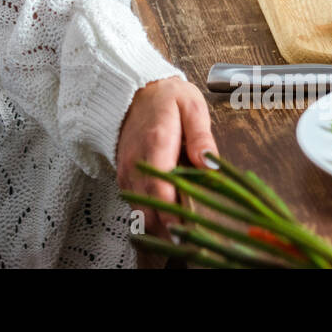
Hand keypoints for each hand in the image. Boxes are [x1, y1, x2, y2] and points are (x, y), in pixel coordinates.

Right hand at [116, 76, 216, 238]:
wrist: (134, 88)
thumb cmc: (165, 97)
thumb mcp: (191, 106)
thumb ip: (201, 135)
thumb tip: (208, 161)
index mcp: (155, 143)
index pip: (159, 188)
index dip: (171, 215)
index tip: (185, 232)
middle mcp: (135, 160)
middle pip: (146, 207)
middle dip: (165, 230)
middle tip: (189, 243)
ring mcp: (126, 169)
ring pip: (137, 210)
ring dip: (156, 226)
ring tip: (180, 236)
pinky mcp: (123, 173)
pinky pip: (133, 203)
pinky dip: (148, 215)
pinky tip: (165, 220)